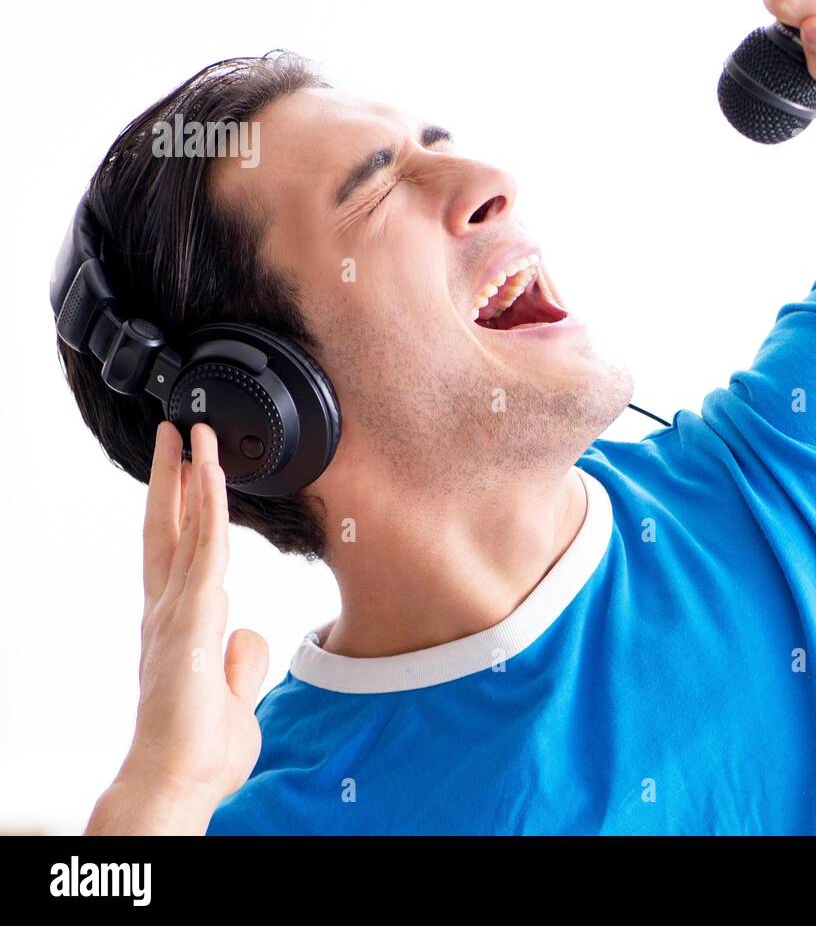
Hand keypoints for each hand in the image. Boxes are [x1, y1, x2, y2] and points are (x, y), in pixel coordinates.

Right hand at [87, 422, 268, 833]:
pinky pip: (205, 554)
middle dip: (173, 476)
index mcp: (179, 623)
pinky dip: (209, 513)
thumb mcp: (230, 692)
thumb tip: (245, 632)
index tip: (185, 468)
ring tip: (193, 434)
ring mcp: (176, 613)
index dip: (181, 506)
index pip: (178, 549)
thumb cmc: (200, 747)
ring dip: (191, 477)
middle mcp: (170, 610)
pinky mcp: (191, 622)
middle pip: (170, 527)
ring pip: (185, 529)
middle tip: (177, 430)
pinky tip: (213, 480)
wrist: (177, 783)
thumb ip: (238, 658)